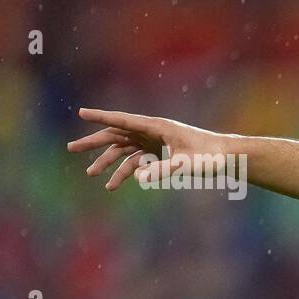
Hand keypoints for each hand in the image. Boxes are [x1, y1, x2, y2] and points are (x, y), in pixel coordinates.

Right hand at [66, 108, 234, 189]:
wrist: (226, 158)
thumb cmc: (209, 157)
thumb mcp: (185, 164)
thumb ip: (162, 170)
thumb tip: (139, 178)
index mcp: (157, 127)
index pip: (124, 120)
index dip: (101, 117)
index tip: (81, 113)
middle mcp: (153, 132)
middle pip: (117, 135)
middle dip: (94, 143)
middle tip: (71, 148)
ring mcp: (155, 143)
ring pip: (124, 150)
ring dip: (108, 162)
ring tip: (92, 174)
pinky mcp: (160, 154)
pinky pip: (137, 162)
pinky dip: (125, 172)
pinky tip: (113, 185)